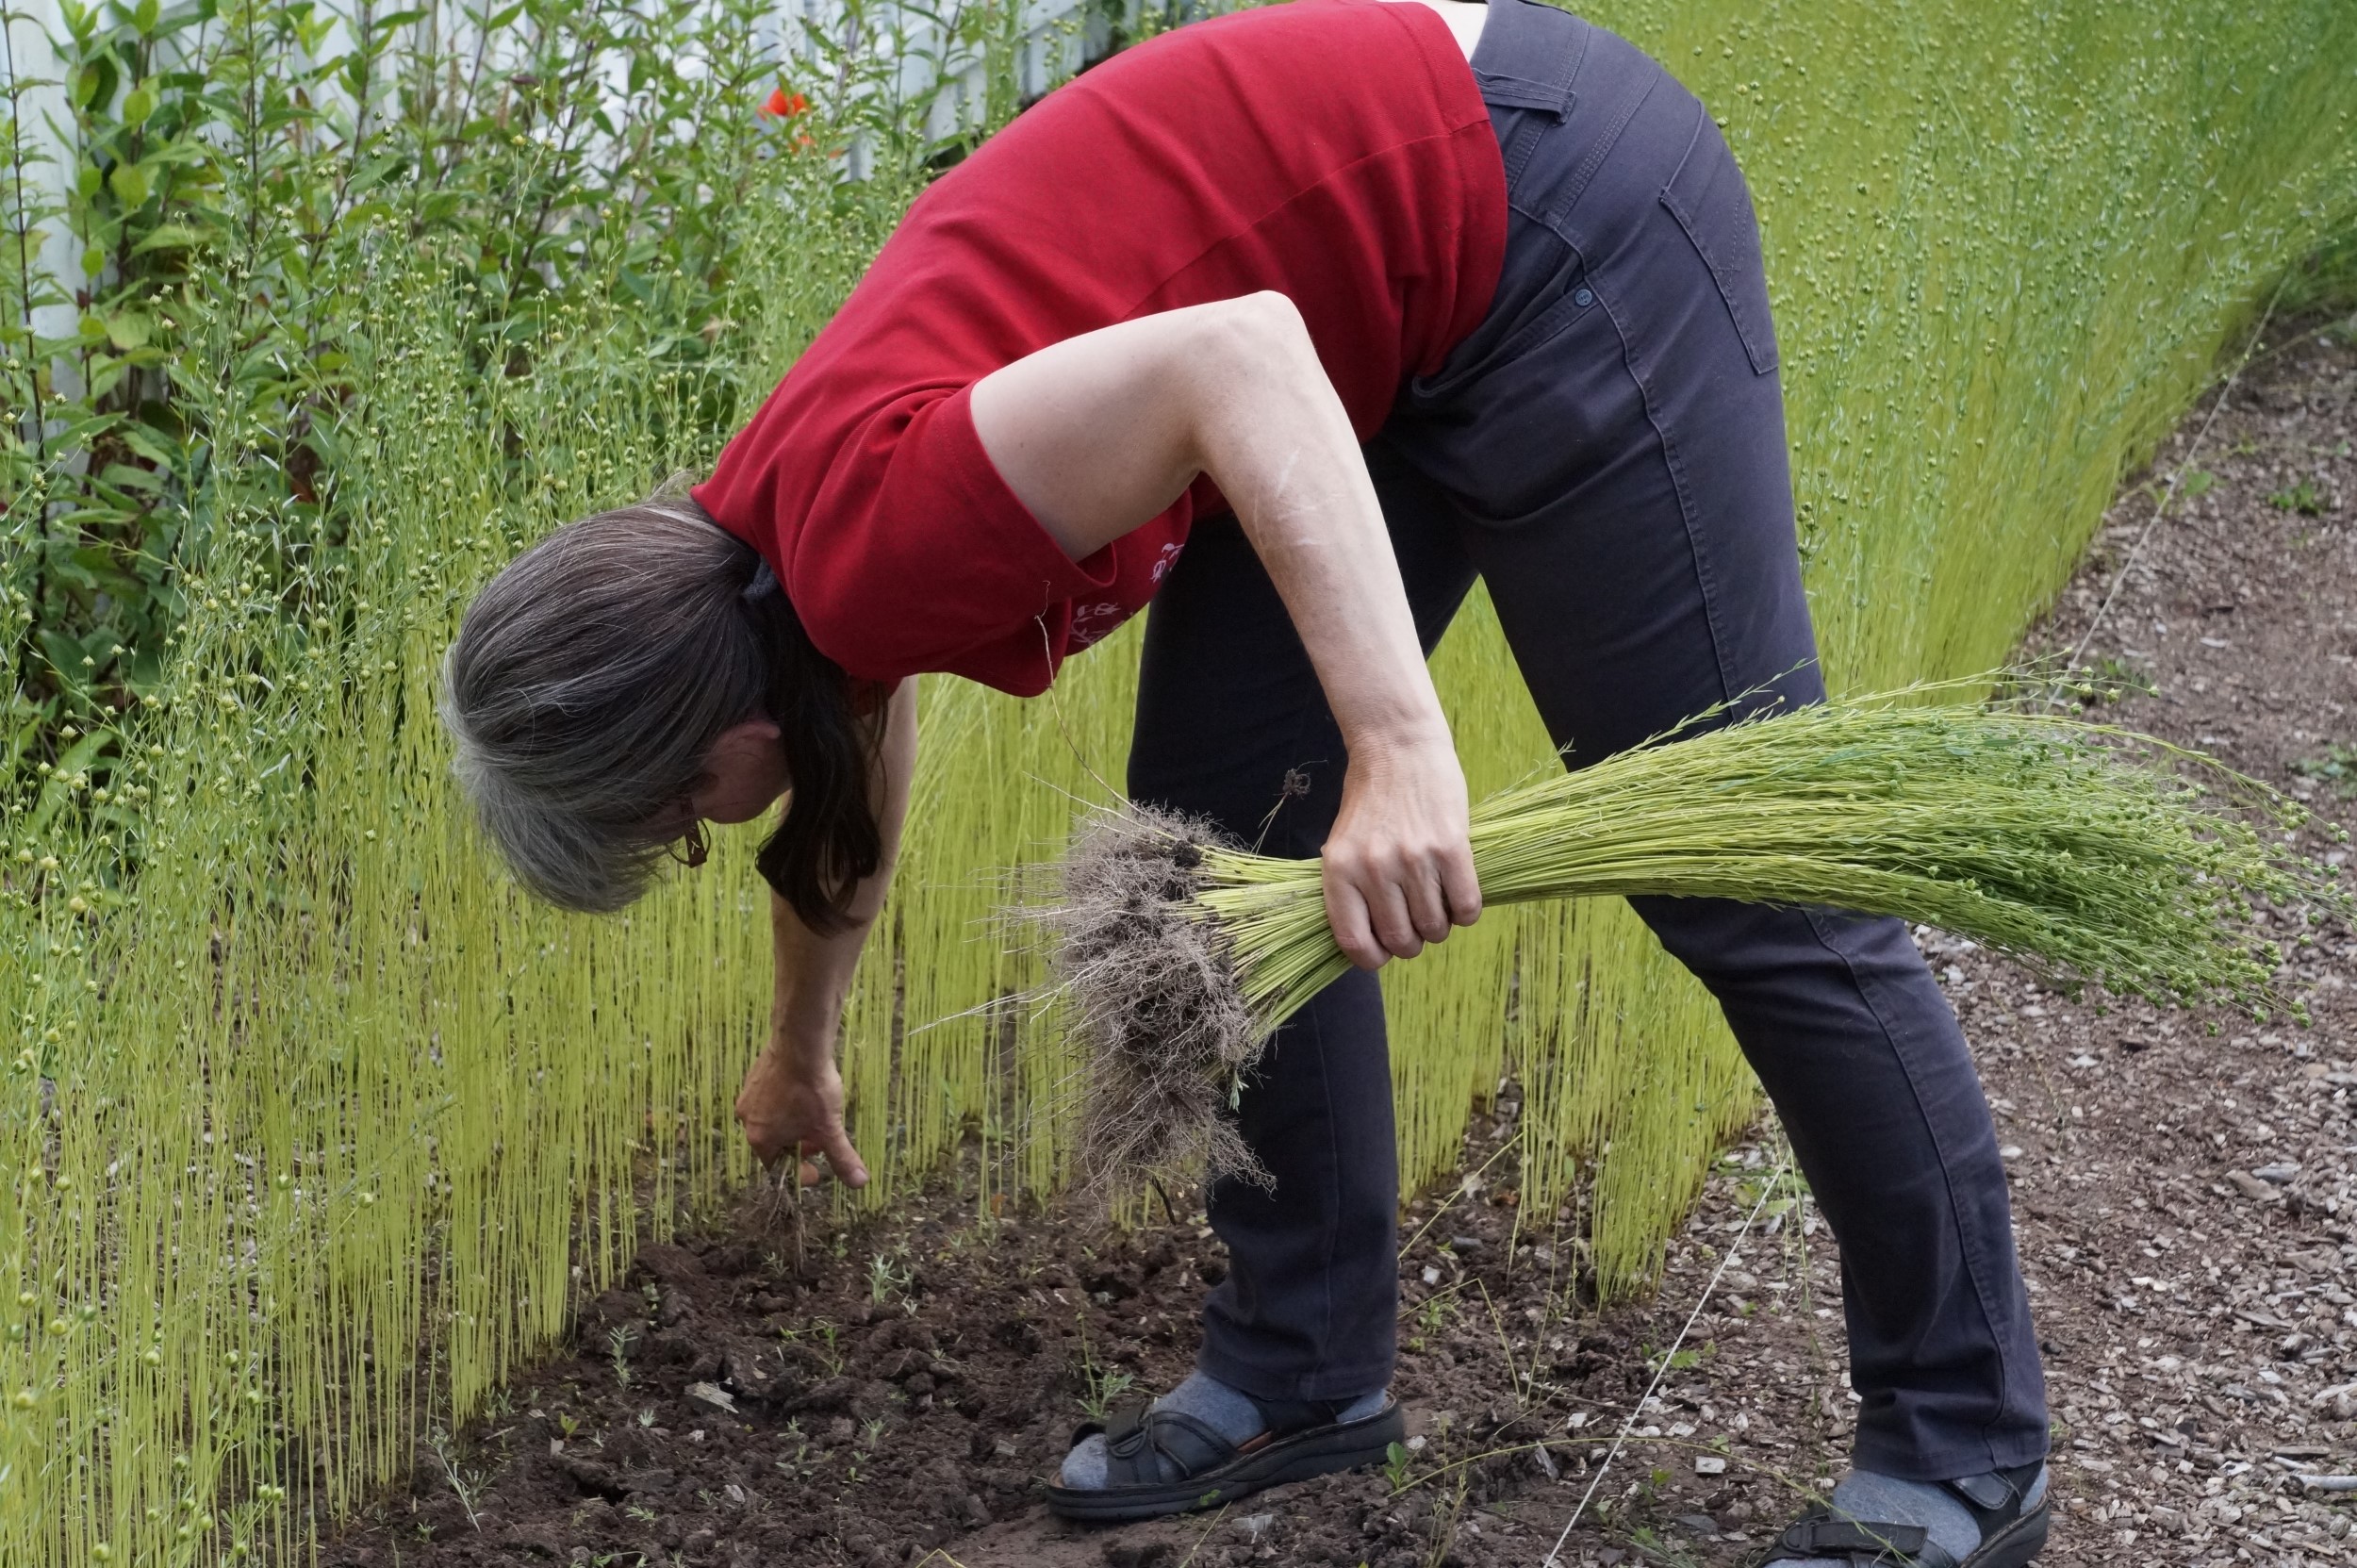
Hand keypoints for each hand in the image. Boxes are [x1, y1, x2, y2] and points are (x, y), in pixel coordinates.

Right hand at [734, 1040, 870, 1187]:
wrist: (800, 1045)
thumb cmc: (811, 1090)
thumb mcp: (830, 1129)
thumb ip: (841, 1157)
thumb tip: (858, 1182)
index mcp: (760, 1139)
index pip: (775, 1168)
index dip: (799, 1172)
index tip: (817, 1170)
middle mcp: (747, 1120)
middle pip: (774, 1144)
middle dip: (798, 1147)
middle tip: (820, 1143)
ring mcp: (748, 1096)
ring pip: (772, 1121)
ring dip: (793, 1126)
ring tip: (815, 1118)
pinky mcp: (755, 1077)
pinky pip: (769, 1099)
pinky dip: (786, 1105)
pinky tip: (804, 1095)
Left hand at [1320, 729, 1481, 969]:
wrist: (1398, 747)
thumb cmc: (1371, 798)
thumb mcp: (1344, 844)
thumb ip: (1353, 890)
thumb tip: (1371, 942)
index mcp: (1340, 871)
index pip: (1355, 942)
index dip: (1373, 959)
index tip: (1384, 952)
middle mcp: (1374, 869)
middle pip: (1401, 940)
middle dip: (1413, 941)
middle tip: (1417, 922)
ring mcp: (1413, 860)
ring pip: (1435, 928)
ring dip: (1440, 925)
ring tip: (1437, 902)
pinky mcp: (1450, 848)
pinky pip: (1465, 906)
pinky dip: (1466, 912)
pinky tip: (1459, 894)